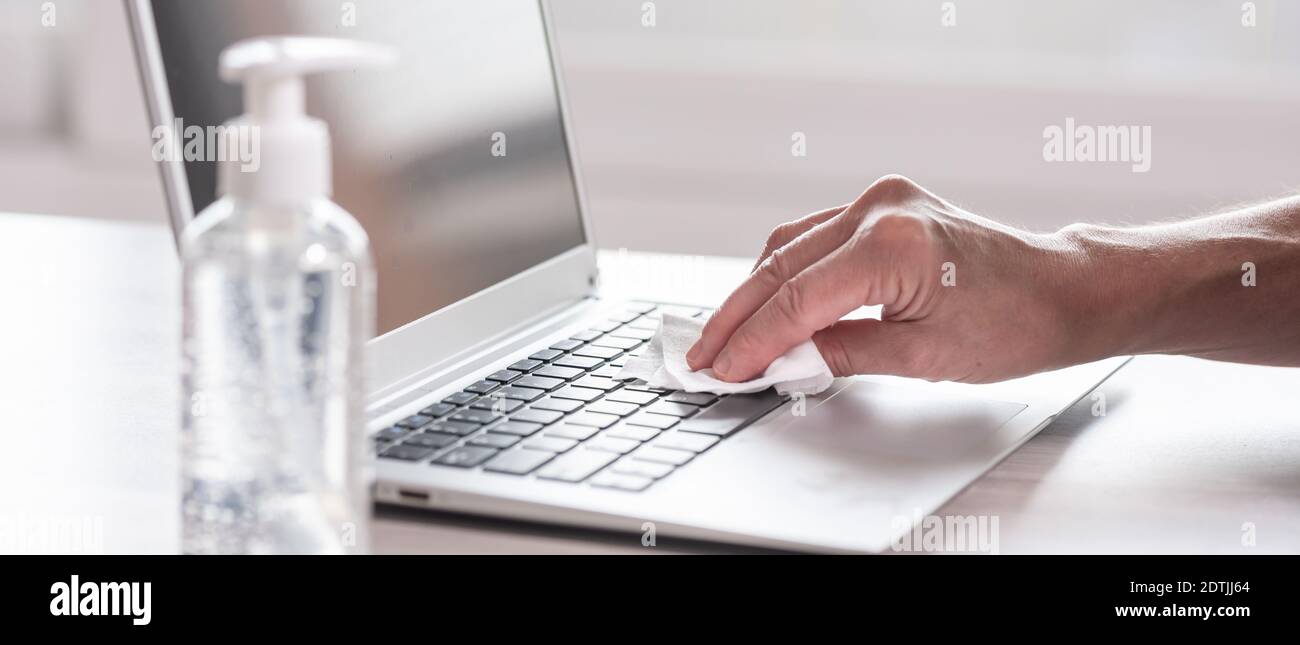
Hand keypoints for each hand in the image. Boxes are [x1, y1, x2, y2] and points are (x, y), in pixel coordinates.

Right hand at [686, 175, 1081, 383]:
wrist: (1060, 291)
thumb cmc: (1014, 323)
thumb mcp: (923, 356)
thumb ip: (841, 354)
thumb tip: (783, 362)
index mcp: (893, 244)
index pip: (798, 299)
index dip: (753, 341)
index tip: (722, 370)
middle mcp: (881, 208)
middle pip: (780, 266)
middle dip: (737, 316)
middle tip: (704, 355)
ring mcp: (880, 200)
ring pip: (789, 246)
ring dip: (754, 292)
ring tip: (726, 337)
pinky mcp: (883, 205)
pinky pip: (813, 237)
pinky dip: (785, 272)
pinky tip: (765, 304)